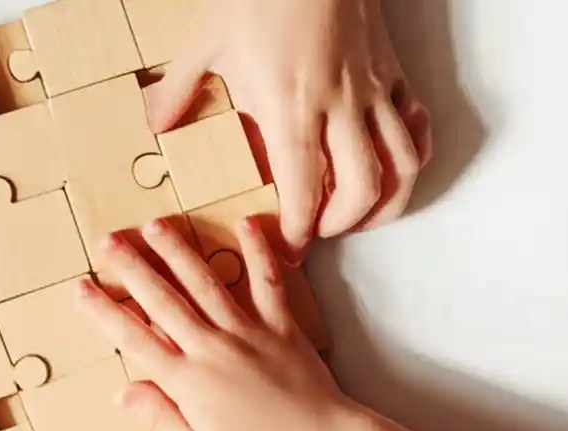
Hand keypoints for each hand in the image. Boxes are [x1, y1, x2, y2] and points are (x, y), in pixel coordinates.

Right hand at [75, 217, 353, 430]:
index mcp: (188, 383)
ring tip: (155, 225)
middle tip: (108, 241)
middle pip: (164, 300)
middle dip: (132, 268)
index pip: (134, 339)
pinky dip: (256, 252)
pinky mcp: (282, 327)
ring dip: (178, 251)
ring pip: (205, 283)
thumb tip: (123, 393)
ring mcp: (249, 333)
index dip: (104, 312)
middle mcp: (213, 349)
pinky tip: (243, 224)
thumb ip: (161, 419)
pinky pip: (267, 282)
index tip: (81, 288)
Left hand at [147, 0, 431, 257]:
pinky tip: (393, 167)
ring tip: (361, 217)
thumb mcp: (205, 40)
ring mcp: (373, 89)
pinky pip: (416, 126)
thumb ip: (178, 89)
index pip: (304, 191)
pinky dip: (412, 156)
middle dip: (341, 225)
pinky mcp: (393, 71)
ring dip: (386, 202)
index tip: (288, 253)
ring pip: (402, 164)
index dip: (298, 233)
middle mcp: (339, 106)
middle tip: (317, 234)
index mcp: (290, 108)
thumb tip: (152, 123)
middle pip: (362, 189)